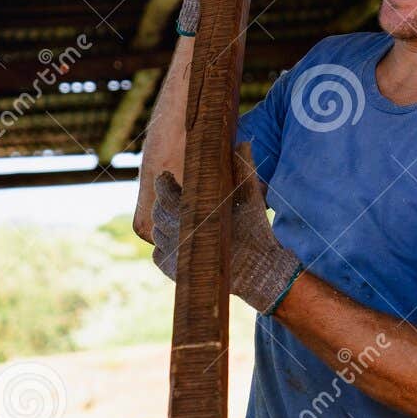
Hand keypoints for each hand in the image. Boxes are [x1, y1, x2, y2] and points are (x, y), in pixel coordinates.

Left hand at [149, 143, 303, 313]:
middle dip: (165, 203)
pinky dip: (164, 245)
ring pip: (157, 232)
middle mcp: (179, 233)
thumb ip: (243, 168)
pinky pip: (158, 253)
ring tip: (182, 220)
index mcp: (194, 211)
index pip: (164, 191)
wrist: (259, 274)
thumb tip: (242, 142)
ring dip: (165, 223)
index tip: (167, 177)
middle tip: (177, 199)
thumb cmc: (256, 233)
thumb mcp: (252, 198)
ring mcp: (175, 253)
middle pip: (158, 211)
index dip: (164, 182)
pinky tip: (180, 241)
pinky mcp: (173, 271)